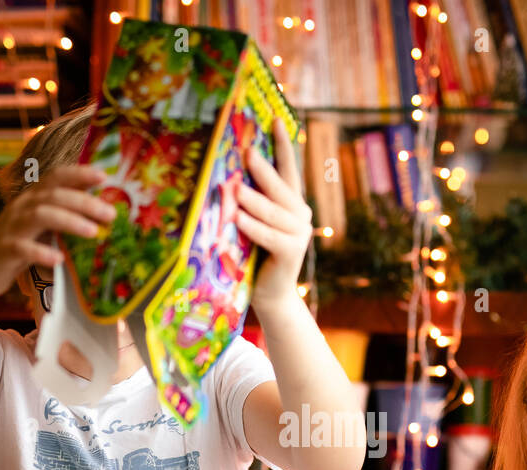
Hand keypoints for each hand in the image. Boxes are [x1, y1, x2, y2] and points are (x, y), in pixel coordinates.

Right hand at [0, 165, 115, 299]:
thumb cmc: (20, 244)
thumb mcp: (41, 226)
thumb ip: (64, 215)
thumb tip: (103, 211)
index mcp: (33, 198)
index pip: (57, 177)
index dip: (79, 173)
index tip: (104, 176)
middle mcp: (22, 207)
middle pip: (54, 195)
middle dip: (84, 202)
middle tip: (110, 214)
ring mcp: (12, 227)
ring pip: (40, 215)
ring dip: (69, 221)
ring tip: (93, 232)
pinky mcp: (4, 249)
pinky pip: (22, 248)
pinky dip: (41, 252)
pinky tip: (58, 260)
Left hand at [236, 117, 312, 317]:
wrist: (271, 294)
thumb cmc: (255, 254)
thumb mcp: (254, 222)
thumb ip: (250, 201)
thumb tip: (226, 173)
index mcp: (292, 203)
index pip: (289, 168)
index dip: (283, 144)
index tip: (275, 118)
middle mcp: (300, 214)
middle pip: (281, 186)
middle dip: (263, 169)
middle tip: (247, 152)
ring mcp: (299, 234)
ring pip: (273, 211)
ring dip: (253, 200)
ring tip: (235, 190)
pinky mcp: (291, 252)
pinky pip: (268, 235)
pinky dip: (252, 227)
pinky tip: (237, 219)